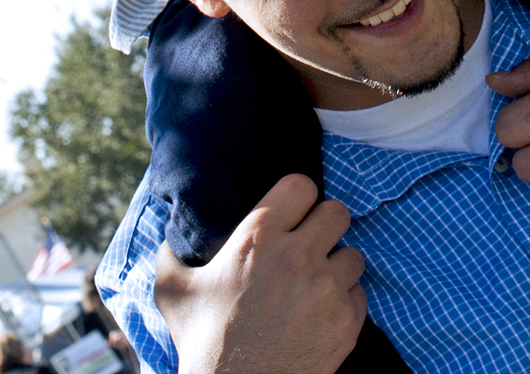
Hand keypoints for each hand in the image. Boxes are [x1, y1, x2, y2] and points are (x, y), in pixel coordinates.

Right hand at [152, 174, 367, 373]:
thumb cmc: (204, 345)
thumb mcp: (175, 293)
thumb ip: (171, 255)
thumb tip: (169, 235)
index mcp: (258, 239)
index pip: (302, 185)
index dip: (299, 197)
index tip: (293, 213)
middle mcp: (298, 257)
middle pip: (338, 212)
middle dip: (325, 226)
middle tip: (311, 245)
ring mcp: (327, 289)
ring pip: (353, 254)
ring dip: (336, 266)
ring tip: (315, 284)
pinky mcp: (347, 321)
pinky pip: (359, 293)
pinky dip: (344, 301)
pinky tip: (320, 313)